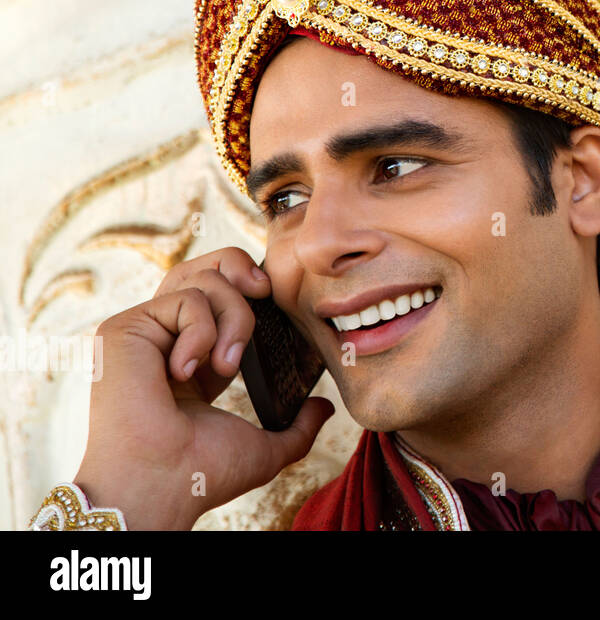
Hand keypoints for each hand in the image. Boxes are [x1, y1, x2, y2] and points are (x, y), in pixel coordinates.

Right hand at [74, 247, 333, 529]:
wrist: (165, 484)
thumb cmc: (203, 474)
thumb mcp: (264, 447)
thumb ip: (298, 427)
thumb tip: (324, 409)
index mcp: (194, 359)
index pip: (219, 295)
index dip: (248, 285)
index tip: (272, 296)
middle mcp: (165, 339)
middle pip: (203, 267)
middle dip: (240, 267)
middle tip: (264, 292)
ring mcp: (142, 332)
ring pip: (200, 279)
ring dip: (232, 316)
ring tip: (228, 364)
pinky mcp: (124, 329)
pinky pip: (183, 300)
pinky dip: (201, 333)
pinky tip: (187, 373)